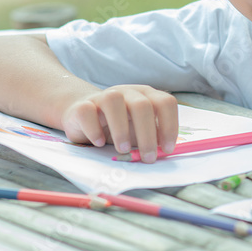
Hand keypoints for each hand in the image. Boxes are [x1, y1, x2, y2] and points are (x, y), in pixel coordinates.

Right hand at [60, 85, 178, 163]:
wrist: (85, 115)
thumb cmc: (120, 125)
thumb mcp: (140, 131)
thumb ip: (153, 137)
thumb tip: (164, 151)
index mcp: (146, 95)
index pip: (165, 102)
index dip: (170, 125)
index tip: (167, 148)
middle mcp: (127, 92)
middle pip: (142, 105)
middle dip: (148, 135)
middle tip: (148, 157)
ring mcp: (103, 96)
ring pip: (113, 101)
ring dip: (121, 128)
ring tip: (122, 149)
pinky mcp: (82, 106)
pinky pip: (87, 111)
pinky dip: (94, 129)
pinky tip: (99, 142)